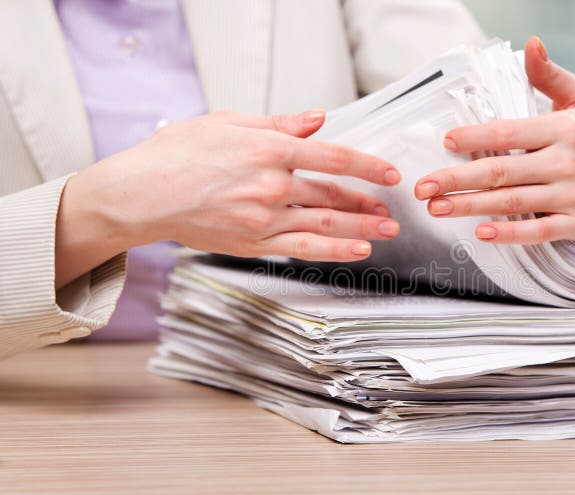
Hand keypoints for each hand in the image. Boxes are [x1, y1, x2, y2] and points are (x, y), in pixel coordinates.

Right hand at [55, 110, 400, 286]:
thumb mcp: (227, 122)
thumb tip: (317, 119)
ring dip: (361, 229)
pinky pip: (302, 249)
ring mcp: (263, 218)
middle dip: (367, 202)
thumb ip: (279, 124)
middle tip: (390, 208)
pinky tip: (356, 252)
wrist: (141, 194)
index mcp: (266, 150)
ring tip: (386, 231)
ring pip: (324, 225)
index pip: (331, 158)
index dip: (367, 165)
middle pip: (332, 195)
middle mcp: (270, 186)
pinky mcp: (253, 243)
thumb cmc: (177, 155)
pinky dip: (333, 251)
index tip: (389, 173)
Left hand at [414, 36, 574, 243]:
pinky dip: (509, 234)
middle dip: (458, 179)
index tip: (446, 141)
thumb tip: (531, 44)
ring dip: (470, 206)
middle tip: (423, 187)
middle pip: (502, 171)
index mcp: (564, 130)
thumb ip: (550, 75)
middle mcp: (567, 162)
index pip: (510, 133)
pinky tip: (480, 233)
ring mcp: (572, 196)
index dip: (476, 137)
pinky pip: (538, 231)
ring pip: (513, 202)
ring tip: (437, 208)